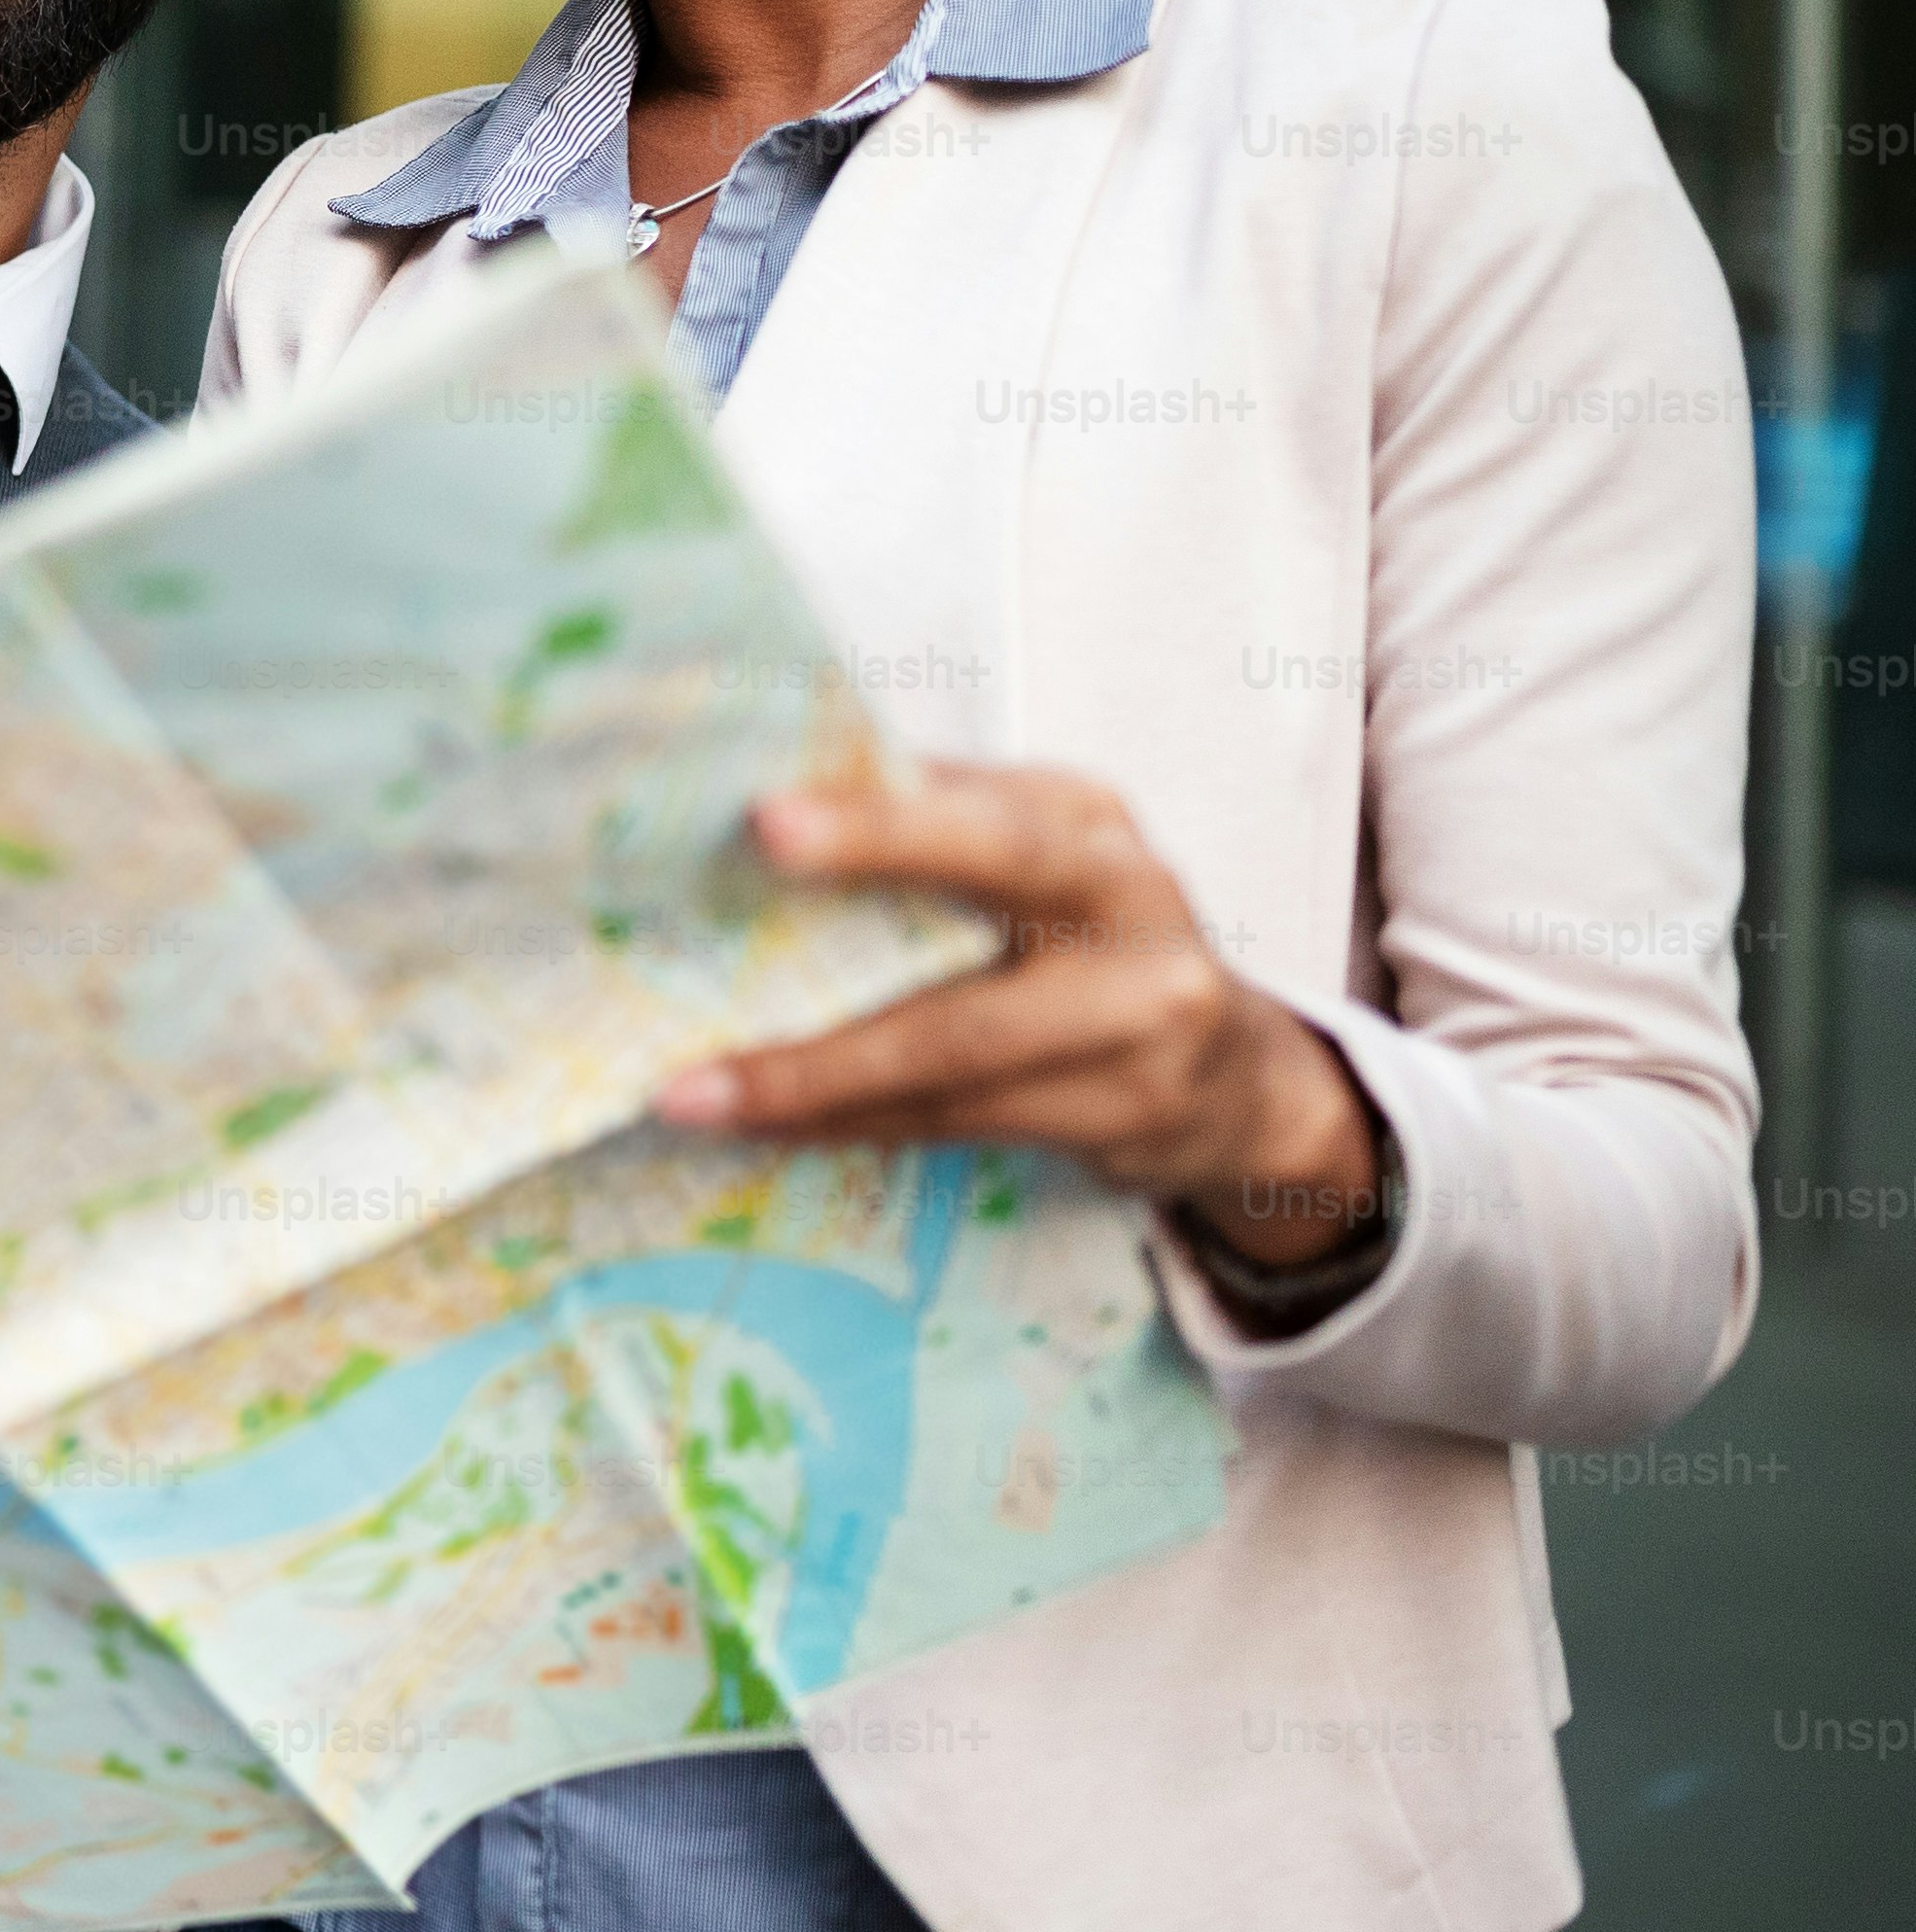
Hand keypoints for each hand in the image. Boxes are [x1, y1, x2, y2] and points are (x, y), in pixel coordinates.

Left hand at [662, 762, 1385, 1267]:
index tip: (766, 815)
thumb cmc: (1089, 947)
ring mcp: (1142, 1011)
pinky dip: (851, 1124)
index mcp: (1085, 818)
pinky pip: (956, 1119)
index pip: (974, 803)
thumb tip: (755, 807)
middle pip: (995, 877)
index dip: (877, 813)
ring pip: (954, 1041)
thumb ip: (934, 828)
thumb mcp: (1041, 863)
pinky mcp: (1126, 1111)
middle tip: (744, 881)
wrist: (1238, 1082)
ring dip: (812, 1072)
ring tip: (693, 1091)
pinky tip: (766, 1128)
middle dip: (866, 875)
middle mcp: (1126, 895)